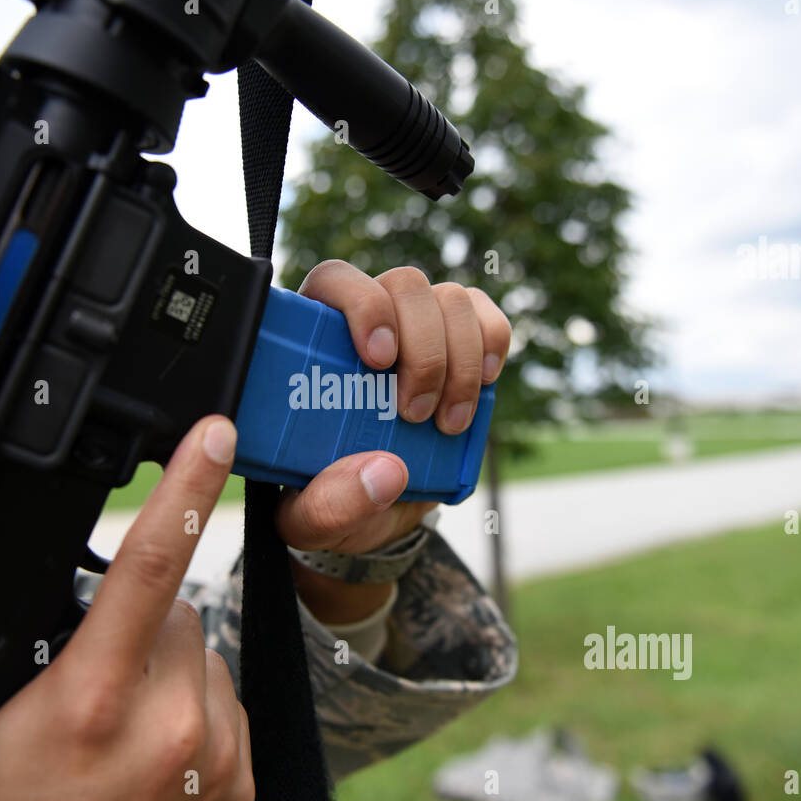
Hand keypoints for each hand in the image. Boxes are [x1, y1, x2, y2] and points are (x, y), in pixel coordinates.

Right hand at [0, 416, 252, 800]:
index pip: (148, 564)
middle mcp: (166, 725)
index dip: (183, 489)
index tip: (214, 435)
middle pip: (180, 610)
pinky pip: (227, 701)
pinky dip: (196, 711)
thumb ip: (32, 638)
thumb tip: (69, 573)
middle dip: (144, 626)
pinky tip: (157, 752)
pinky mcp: (242, 779)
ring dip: (173, 672)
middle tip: (97, 686)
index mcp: (93, 697)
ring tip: (124, 730)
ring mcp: (212, 757)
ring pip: (206, 655)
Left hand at [276, 261, 509, 621]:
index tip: (379, 360)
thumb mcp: (309, 519)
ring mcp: (416, 325)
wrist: (373, 510)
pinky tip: (482, 384)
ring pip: (450, 299)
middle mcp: (366, 318)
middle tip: (416, 415)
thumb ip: (329, 504)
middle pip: (404, 286)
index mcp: (311, 340)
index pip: (336, 281)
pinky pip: (484, 314)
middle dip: (424, 349)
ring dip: (460, 359)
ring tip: (448, 423)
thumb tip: (386, 471)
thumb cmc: (326, 499)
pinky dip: (492, 342)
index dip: (364, 305)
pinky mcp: (457, 341)